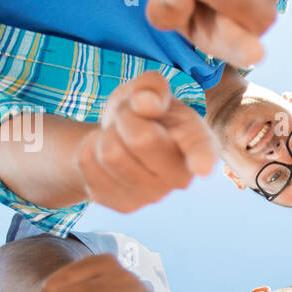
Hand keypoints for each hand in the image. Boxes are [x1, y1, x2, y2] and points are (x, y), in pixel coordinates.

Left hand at [74, 71, 217, 213]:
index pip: (202, 150)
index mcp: (198, 142)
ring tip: (118, 137)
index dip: (202, 158)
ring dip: (105, 136)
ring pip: (111, 154)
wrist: (118, 143)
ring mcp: (154, 196)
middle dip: (125, 118)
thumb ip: (152, 86)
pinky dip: (88, 150)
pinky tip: (105, 156)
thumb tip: (145, 102)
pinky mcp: (124, 205)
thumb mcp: (147, 90)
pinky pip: (88, 166)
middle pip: (141, 140)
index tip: (202, 168)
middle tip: (129, 118)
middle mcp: (181, 176)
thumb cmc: (142, 114)